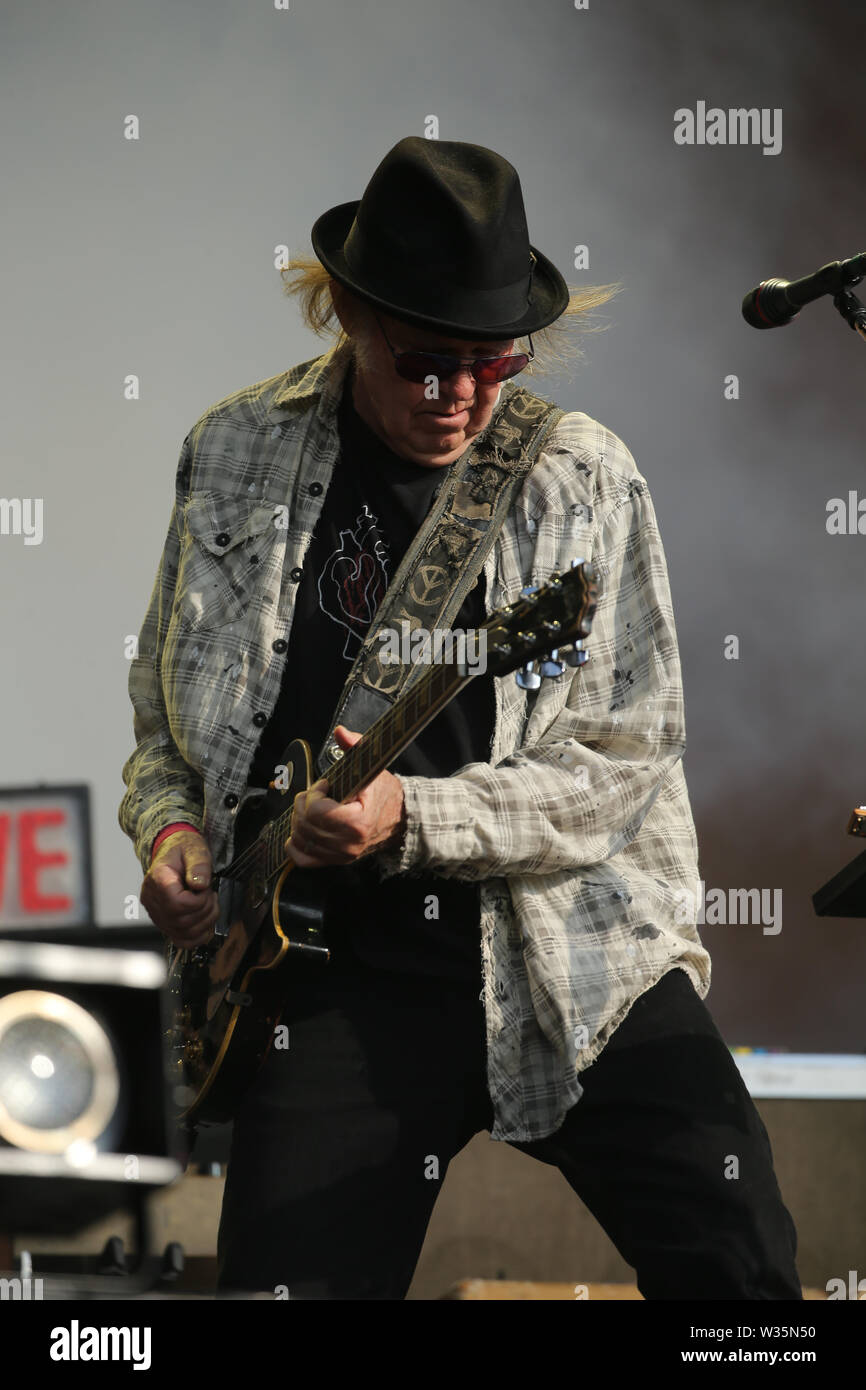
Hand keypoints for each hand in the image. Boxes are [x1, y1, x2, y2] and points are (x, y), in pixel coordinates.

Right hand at [140, 830, 219, 947]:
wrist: (173, 852)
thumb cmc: (182, 850)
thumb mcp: (194, 849)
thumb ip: (198, 865)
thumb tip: (200, 885)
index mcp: (158, 879)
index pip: (177, 904)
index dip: (198, 901)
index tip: (205, 889)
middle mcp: (153, 899)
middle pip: (181, 921)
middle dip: (205, 910)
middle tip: (209, 895)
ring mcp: (157, 913)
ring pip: (182, 933)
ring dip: (204, 922)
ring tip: (208, 904)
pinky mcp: (164, 922)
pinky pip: (180, 940)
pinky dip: (197, 936)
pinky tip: (204, 921)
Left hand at [286, 725, 405, 867]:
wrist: (398, 818)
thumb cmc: (383, 794)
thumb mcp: (372, 767)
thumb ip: (356, 746)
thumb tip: (340, 732)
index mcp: (358, 822)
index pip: (317, 812)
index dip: (314, 794)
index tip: (325, 786)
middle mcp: (349, 843)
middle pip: (305, 824)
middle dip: (304, 804)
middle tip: (316, 794)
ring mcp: (341, 855)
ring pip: (301, 839)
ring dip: (299, 820)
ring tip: (312, 808)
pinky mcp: (335, 861)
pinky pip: (303, 858)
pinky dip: (296, 844)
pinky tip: (304, 829)